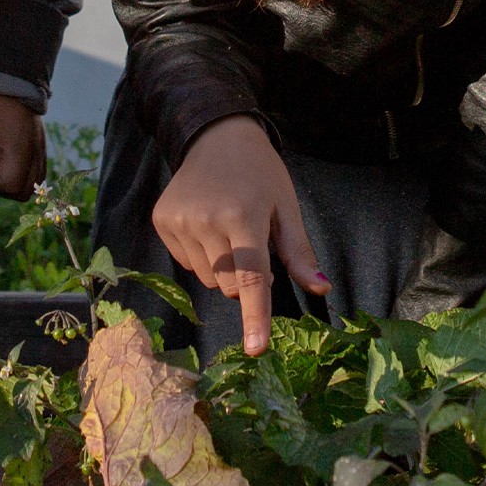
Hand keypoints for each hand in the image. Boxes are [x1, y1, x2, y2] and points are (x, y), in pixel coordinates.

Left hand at [0, 91, 47, 199]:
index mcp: (19, 145)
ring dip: (13, 182)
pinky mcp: (41, 143)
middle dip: (2, 186)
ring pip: (34, 184)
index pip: (12, 185)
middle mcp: (36, 149)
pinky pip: (38, 172)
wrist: (7, 74)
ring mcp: (41, 147)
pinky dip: (22, 174)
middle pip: (25, 192)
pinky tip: (5, 159)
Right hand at [153, 115, 327, 354]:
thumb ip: (300, 252)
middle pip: (231, 285)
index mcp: (243, 216)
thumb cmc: (260, 172)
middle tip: (252, 243)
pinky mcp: (163, 221)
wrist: (216, 136)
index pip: (252, 277)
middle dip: (247, 278)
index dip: (256, 316)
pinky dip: (202, 256)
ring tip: (228, 229)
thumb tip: (322, 289)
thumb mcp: (287, 206)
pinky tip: (207, 226)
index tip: (256, 348)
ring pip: (209, 279)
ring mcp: (179, 222)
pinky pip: (187, 264)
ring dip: (224, 268)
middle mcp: (206, 220)